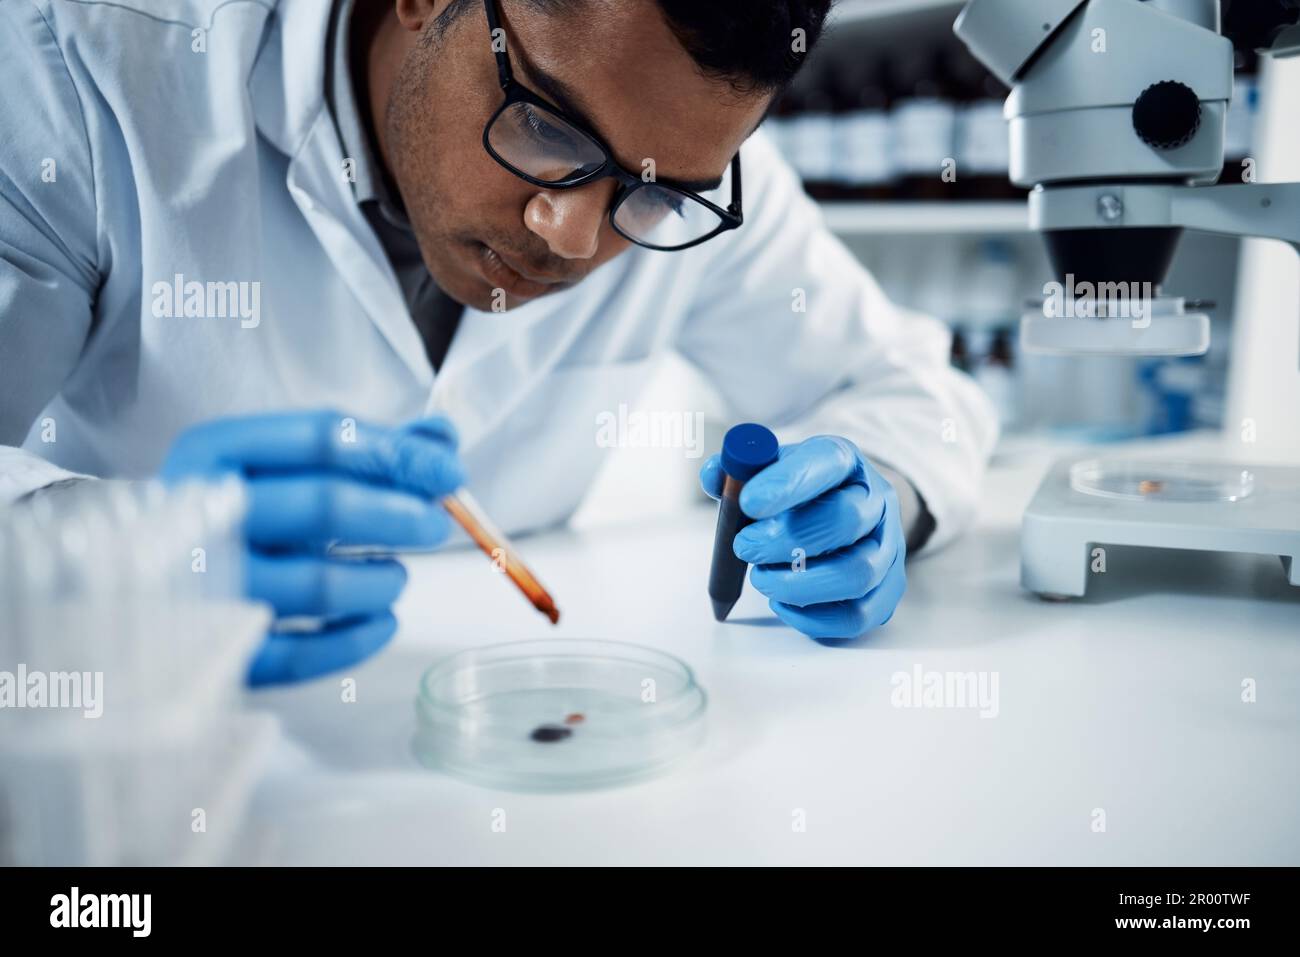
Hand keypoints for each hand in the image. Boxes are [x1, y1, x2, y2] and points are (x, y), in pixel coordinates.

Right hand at [161, 411, 463, 684]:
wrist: (139, 579)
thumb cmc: (231, 512)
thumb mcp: (282, 464)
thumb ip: (365, 448)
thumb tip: (442, 439)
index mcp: (216, 452)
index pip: (323, 438)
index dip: (398, 454)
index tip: (448, 470)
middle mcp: (201, 514)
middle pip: (324, 506)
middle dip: (399, 515)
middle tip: (434, 525)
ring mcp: (202, 590)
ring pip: (318, 585)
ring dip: (381, 580)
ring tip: (396, 576)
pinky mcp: (214, 655)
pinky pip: (299, 657)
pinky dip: (356, 641)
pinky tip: (382, 621)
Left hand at [700, 435, 905, 638]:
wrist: (853, 508)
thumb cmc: (806, 492)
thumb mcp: (774, 468)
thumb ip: (740, 472)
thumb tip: (714, 477)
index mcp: (846, 461)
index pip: (826, 463)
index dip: (786, 484)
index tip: (748, 502)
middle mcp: (875, 502)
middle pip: (845, 520)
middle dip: (784, 540)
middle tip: (745, 547)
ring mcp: (887, 548)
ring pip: (856, 574)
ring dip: (798, 585)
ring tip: (761, 579)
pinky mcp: (887, 590)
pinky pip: (858, 615)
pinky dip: (813, 618)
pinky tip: (783, 604)